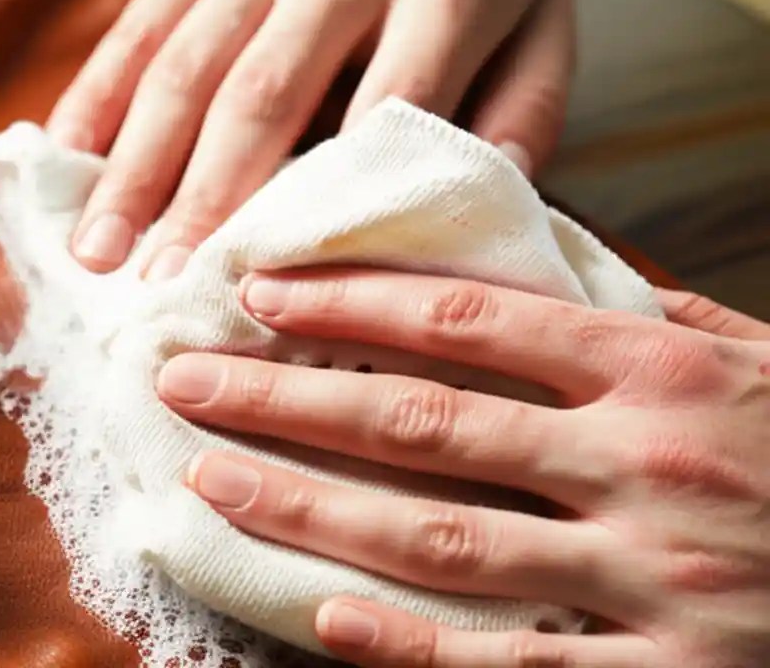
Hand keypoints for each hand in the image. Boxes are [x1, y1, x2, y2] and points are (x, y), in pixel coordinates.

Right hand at [50, 0, 573, 279]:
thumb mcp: (541, 12)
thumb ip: (525, 106)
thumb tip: (480, 210)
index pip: (382, 115)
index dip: (326, 212)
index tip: (279, 293)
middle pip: (258, 101)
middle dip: (201, 203)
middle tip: (158, 291)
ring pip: (181, 70)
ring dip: (131, 166)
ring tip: (93, 253)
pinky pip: (138, 26)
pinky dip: (95, 95)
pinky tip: (66, 160)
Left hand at [156, 272, 769, 666]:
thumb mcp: (751, 362)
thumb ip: (645, 319)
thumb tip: (537, 268)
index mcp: (659, 371)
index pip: (467, 319)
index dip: (348, 303)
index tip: (256, 293)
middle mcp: (644, 465)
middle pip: (421, 423)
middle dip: (285, 397)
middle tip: (182, 380)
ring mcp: (653, 579)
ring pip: (438, 539)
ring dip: (308, 506)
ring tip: (211, 476)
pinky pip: (509, 664)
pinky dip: (406, 643)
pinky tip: (318, 614)